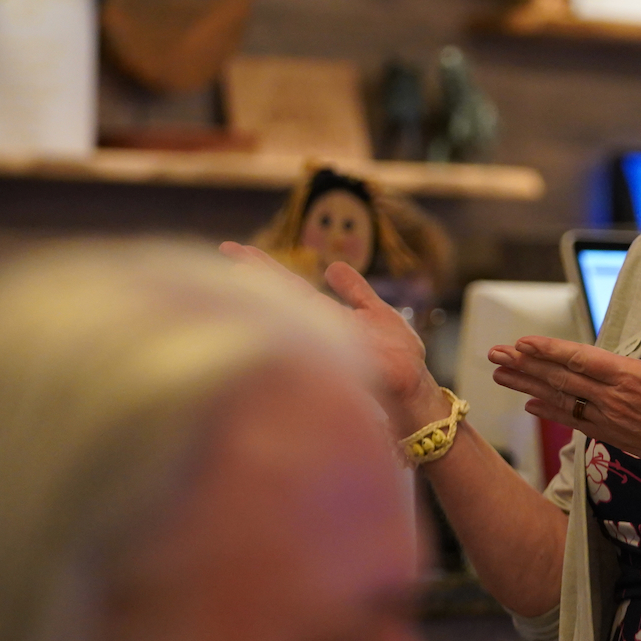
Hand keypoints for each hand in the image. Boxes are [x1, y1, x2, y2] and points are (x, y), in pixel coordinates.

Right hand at [219, 243, 449, 434]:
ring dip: (265, 300)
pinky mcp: (344, 362)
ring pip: (290, 319)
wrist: (415, 391)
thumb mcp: (377, 313)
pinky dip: (295, 331)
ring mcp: (327, 346)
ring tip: (238, 276)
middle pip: (281, 298)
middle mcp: (319, 330)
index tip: (235, 249)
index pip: (289, 287)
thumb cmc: (398, 356)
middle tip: (225, 251)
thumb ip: (355, 291)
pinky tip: (276, 315)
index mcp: (326, 316)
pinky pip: (318, 344)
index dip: (263, 268)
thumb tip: (331, 266)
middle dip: (254, 276)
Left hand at [490, 296, 640, 494]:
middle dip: (525, 366)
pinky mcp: (614, 436)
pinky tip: (531, 406)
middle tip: (494, 355)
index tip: (521, 343)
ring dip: (528, 387)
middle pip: (561, 380)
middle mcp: (615, 401)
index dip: (549, 351)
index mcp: (633, 378)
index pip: (581, 361)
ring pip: (561, 401)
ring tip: (500, 377)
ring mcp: (611, 421)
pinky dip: (550, 412)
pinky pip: (574, 422)